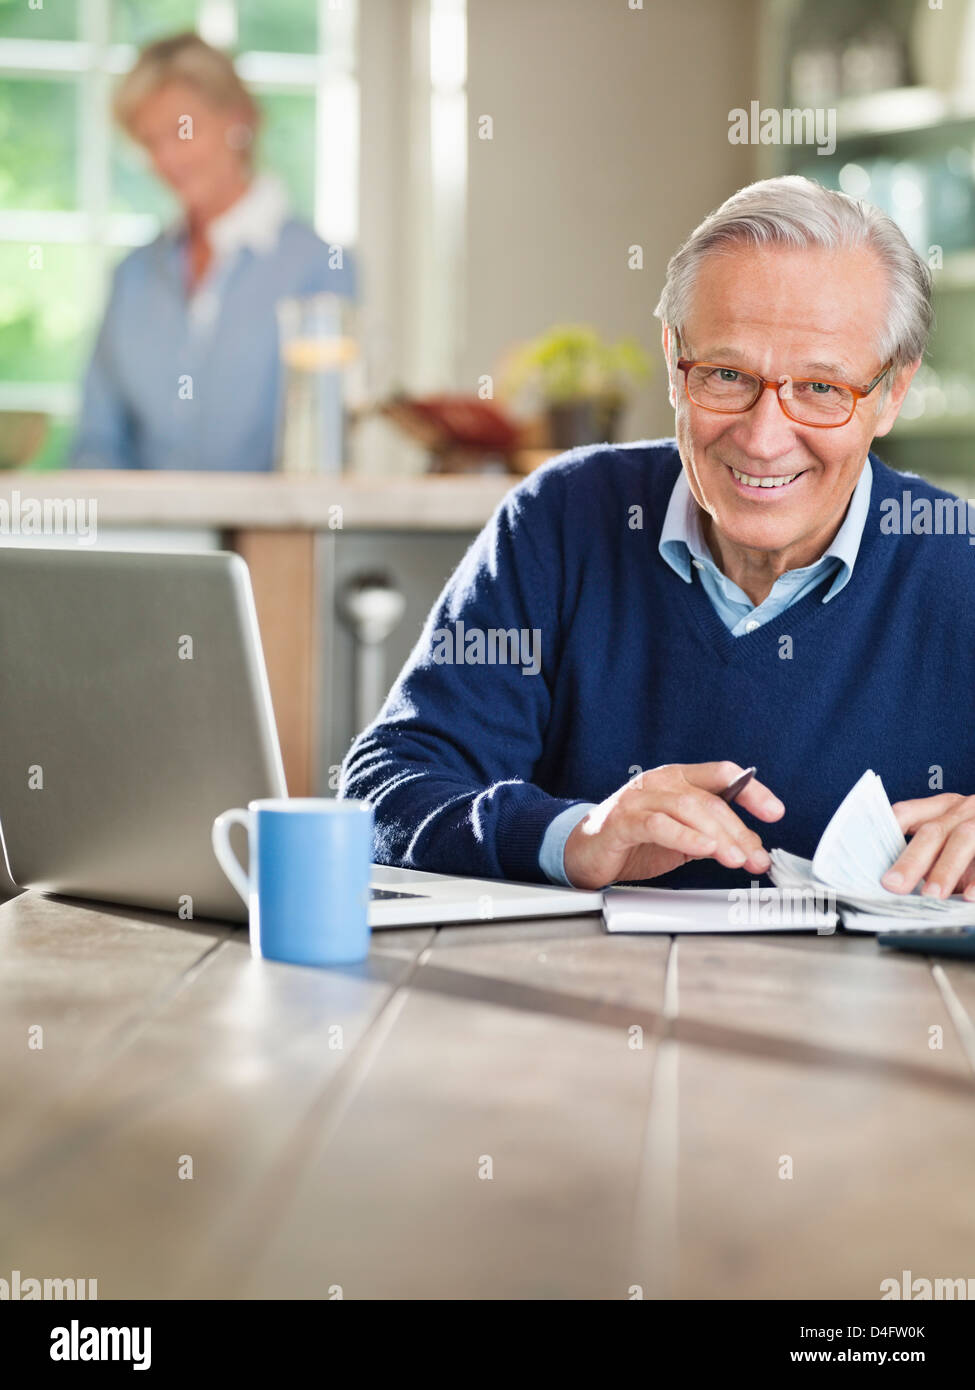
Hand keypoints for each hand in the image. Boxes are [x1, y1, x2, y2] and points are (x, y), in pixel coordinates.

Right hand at [563, 761, 785, 890]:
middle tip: (757, 856)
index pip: (722, 774)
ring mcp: (640, 800)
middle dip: (738, 829)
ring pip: (688, 809)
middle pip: (709, 798)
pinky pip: (658, 825)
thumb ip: (713, 836)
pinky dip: (684, 837)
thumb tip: (751, 847)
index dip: (752, 790)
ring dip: (718, 835)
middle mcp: (660, 783)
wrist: (585, 853)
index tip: (775, 812)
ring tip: (737, 858)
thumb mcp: (682, 838)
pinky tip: (704, 849)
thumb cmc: (633, 841)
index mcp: (678, 779)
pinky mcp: (622, 821)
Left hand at [882, 793, 974, 899]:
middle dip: (912, 860)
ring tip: (931, 895)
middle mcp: (964, 810)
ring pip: (963, 840)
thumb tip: (894, 881)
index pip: (907, 812)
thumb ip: (929, 853)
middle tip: (893, 885)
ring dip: (946, 869)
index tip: (866, 851)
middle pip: (933, 832)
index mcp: (944, 807)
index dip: (885, 828)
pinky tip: (970, 897)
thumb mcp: (953, 837)